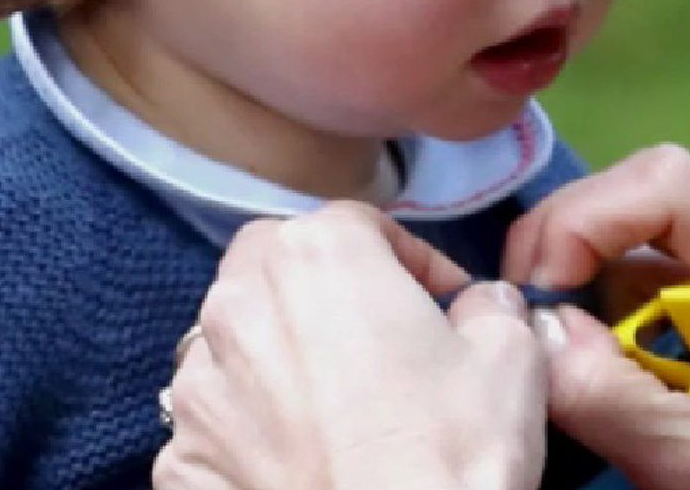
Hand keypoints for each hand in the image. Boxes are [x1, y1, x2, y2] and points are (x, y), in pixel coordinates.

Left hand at [154, 203, 548, 489]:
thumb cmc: (452, 452)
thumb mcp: (512, 354)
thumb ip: (490, 304)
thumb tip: (480, 307)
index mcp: (317, 253)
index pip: (364, 226)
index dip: (415, 265)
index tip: (446, 308)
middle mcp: (238, 304)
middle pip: (277, 268)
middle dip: (323, 292)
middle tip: (377, 342)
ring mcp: (198, 388)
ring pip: (234, 346)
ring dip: (277, 359)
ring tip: (335, 411)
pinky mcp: (177, 462)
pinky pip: (216, 426)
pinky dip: (249, 435)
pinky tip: (298, 464)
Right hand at [501, 145, 689, 489]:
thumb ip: (608, 394)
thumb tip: (531, 325)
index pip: (675, 188)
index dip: (584, 220)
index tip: (534, 291)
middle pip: (657, 195)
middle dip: (578, 248)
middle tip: (531, 320)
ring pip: (649, 229)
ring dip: (594, 285)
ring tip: (570, 357)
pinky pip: (659, 269)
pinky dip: (614, 310)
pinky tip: (608, 364)